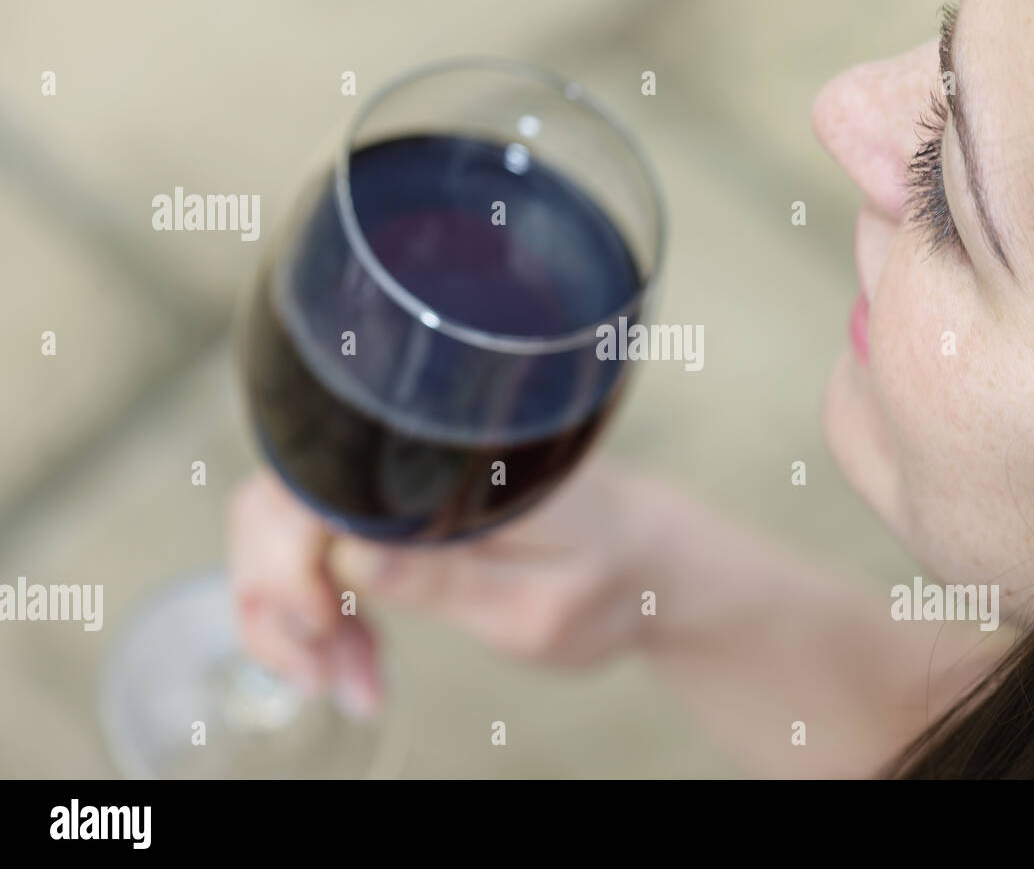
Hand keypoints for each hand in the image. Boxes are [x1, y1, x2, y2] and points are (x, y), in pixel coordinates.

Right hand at [227, 458, 670, 717]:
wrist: (645, 562)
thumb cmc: (610, 582)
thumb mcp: (546, 604)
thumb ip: (453, 580)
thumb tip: (348, 556)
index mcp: (451, 461)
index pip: (320, 478)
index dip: (292, 555)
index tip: (321, 626)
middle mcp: (413, 456)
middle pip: (280, 500)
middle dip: (278, 598)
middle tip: (325, 677)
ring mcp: (396, 482)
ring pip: (284, 531)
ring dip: (291, 618)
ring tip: (349, 685)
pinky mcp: (391, 512)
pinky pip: (316, 553)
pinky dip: (315, 617)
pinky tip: (352, 664)